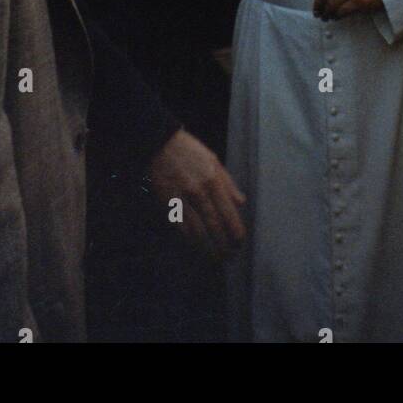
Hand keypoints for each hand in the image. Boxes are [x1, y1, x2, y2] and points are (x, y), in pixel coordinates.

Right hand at [149, 128, 245, 256]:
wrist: (160, 143)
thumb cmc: (189, 151)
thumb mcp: (214, 160)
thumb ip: (228, 183)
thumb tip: (241, 202)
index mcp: (213, 179)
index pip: (228, 213)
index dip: (235, 231)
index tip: (239, 243)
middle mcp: (199, 191)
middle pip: (214, 226)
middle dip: (224, 245)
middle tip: (230, 256)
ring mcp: (182, 199)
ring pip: (198, 232)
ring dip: (208, 248)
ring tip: (216, 258)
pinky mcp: (168, 204)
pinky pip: (181, 228)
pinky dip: (191, 241)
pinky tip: (197, 248)